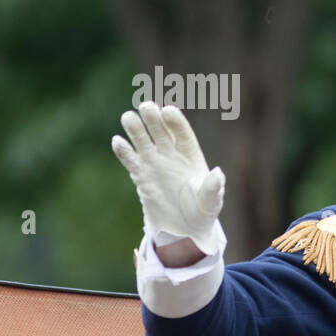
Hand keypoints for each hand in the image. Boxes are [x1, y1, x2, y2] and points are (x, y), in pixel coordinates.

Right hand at [111, 102, 224, 255]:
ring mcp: (155, 164)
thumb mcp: (211, 202)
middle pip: (161, 131)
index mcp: (191, 156)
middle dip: (154, 118)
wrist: (184, 229)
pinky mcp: (141, 176)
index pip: (183, 133)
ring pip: (143, 141)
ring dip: (135, 129)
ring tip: (128, 117)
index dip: (176, 122)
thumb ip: (213, 188)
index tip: (168, 110)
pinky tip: (117, 141)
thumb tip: (218, 173)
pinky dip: (123, 151)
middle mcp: (171, 155)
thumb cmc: (202, 212)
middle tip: (146, 106)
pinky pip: (130, 160)